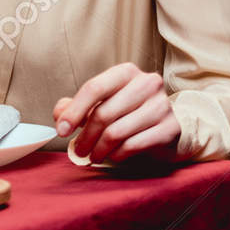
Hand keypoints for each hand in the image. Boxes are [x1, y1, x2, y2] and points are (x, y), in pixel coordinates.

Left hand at [54, 63, 181, 164]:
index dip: (74, 112)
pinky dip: (117, 154)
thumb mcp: (101, 104)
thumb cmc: (127, 113)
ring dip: (98, 149)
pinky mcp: (170, 128)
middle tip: (77, 150)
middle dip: (85, 136)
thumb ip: (76, 106)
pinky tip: (112, 156)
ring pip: (116, 132)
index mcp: (126, 72)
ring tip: (92, 156)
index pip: (94, 88)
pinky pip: (133, 145)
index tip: (61, 130)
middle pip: (103, 113)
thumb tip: (59, 116)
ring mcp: (162, 105)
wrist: (166, 129)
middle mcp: (147, 83)